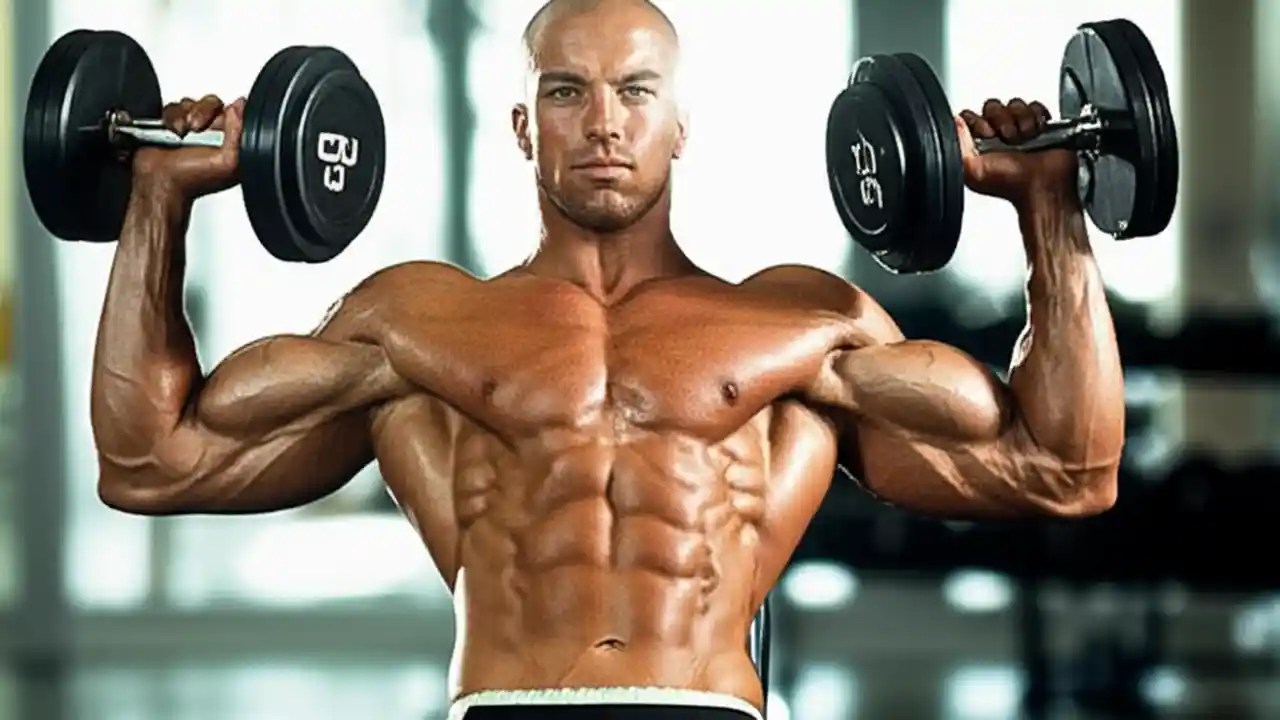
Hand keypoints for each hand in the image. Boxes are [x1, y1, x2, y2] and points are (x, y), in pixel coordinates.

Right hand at [133, 94, 245, 199]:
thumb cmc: (191, 179)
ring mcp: (192, 129)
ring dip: (184, 115)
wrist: (160, 181)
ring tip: (181, 133)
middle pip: (212, 103)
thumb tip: (240, 106)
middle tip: (196, 128)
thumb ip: (239, 133)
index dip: (225, 113)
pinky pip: (173, 106)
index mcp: (232, 143)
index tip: (215, 124)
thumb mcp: (228, 161)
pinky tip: (171, 132)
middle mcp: (214, 135)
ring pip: (192, 103)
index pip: (235, 111)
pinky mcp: (172, 124)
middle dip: (202, 112)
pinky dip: (171, 117)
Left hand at [955, 98, 1077, 208]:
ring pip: (1014, 104)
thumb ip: (958, 145)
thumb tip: (956, 121)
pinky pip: (1035, 106)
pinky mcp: (1039, 125)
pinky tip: (1037, 133)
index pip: (970, 116)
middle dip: (1002, 120)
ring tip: (1024, 139)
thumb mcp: (971, 170)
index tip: (988, 134)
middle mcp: (997, 136)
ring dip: (1021, 120)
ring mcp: (1019, 129)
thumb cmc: (1010, 183)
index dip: (979, 122)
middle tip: (1009, 139)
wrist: (1042, 184)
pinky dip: (1037, 118)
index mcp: (978, 144)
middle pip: (993, 107)